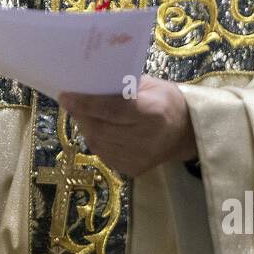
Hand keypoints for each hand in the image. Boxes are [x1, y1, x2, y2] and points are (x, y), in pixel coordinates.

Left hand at [58, 76, 197, 177]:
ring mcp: (139, 158)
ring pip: (98, 142)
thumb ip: (122, 86)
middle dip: (81, 114)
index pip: (112, 109)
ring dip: (85, 126)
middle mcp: (146, 139)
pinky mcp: (132, 170)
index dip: (86, 103)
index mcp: (153, 113)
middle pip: (101, 127)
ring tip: (81, 113)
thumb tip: (88, 84)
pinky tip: (96, 128)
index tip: (65, 96)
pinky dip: (95, 139)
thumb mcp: (150, 85)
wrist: (187, 133)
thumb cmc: (166, 101)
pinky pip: (103, 154)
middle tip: (70, 102)